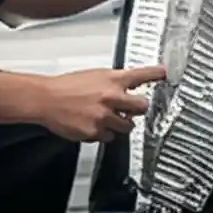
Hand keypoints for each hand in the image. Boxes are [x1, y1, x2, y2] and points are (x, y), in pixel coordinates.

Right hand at [35, 65, 166, 142]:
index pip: (142, 75)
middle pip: (142, 106)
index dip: (156, 75)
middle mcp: (112, 97)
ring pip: (128, 126)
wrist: (46, 99)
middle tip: (132, 108)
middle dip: (138, 109)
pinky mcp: (95, 131)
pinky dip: (104, 133)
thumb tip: (128, 85)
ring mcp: (104, 116)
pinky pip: (109, 137)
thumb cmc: (67, 86)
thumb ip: (114, 81)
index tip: (165, 75)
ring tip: (107, 117)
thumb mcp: (95, 75)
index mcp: (113, 80)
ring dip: (121, 123)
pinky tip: (93, 124)